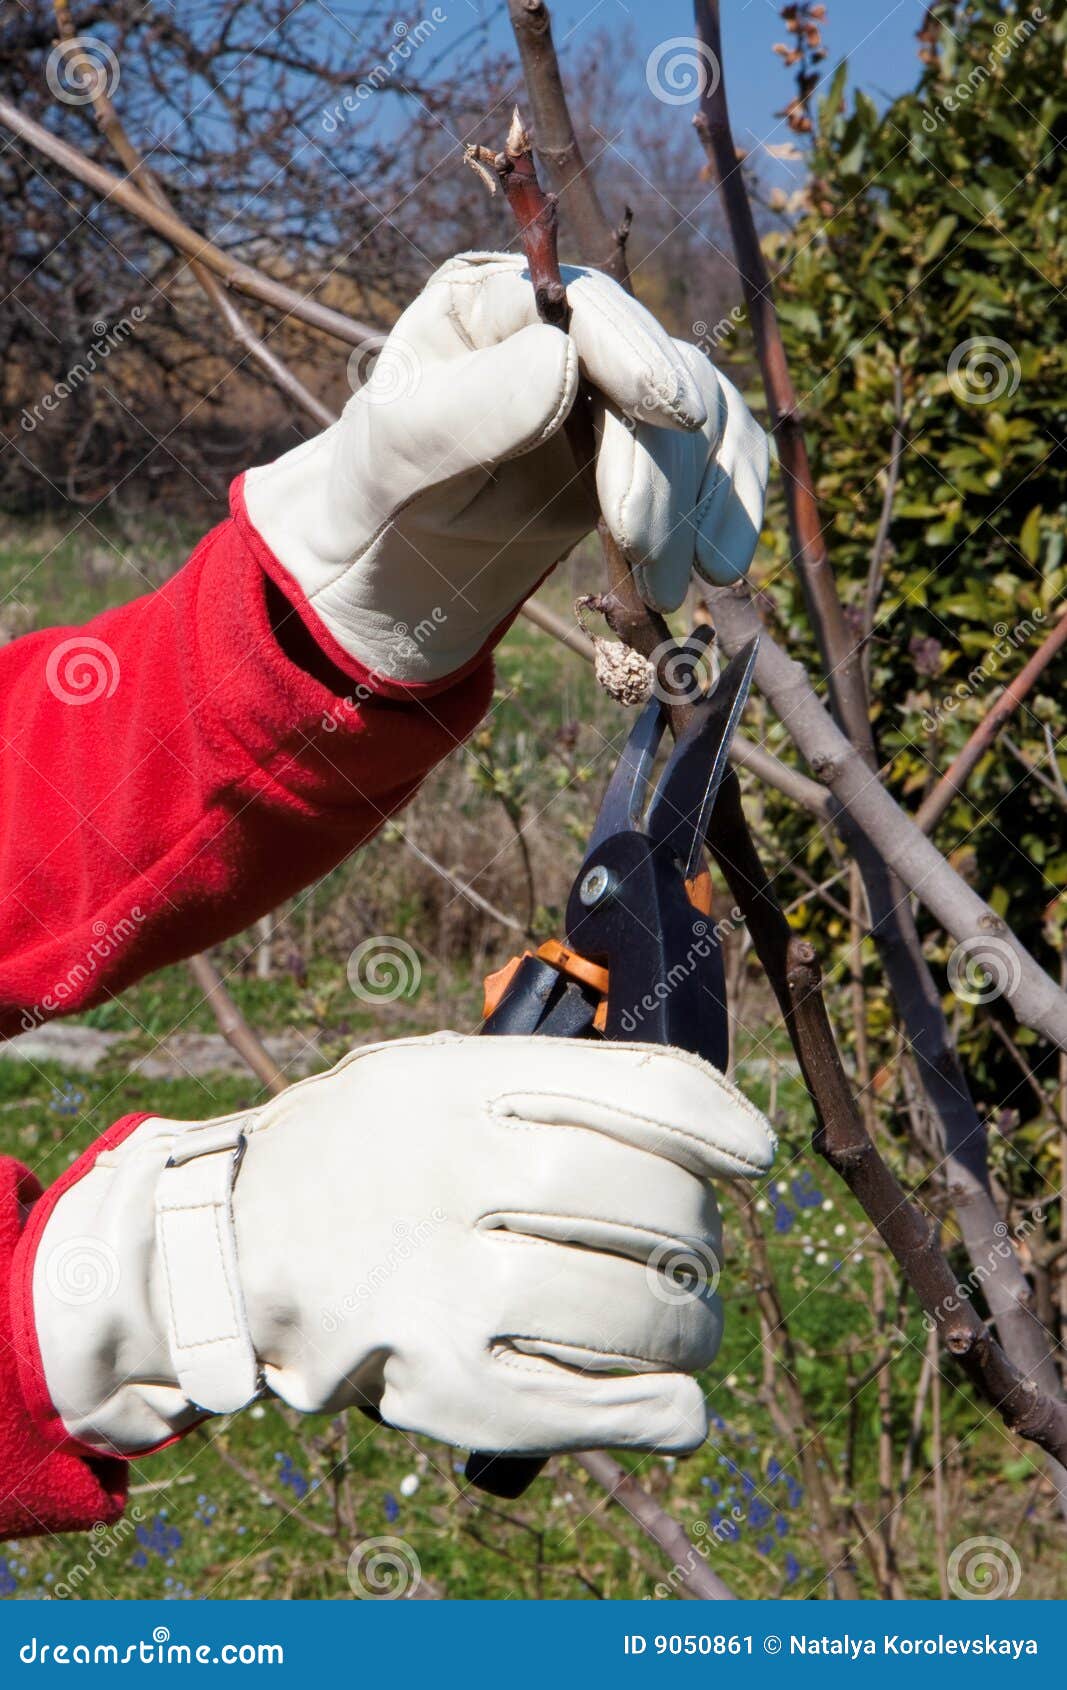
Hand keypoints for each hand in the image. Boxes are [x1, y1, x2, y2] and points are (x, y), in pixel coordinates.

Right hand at [35, 1035, 773, 1458]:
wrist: (225, 1247)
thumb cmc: (361, 1154)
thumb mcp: (431, 1075)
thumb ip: (546, 1086)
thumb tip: (703, 1129)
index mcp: (461, 1087)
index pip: (640, 1088)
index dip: (718, 1123)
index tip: (755, 1154)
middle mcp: (455, 1179)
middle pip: (651, 1205)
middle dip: (700, 1233)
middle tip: (696, 1248)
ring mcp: (445, 1289)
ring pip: (638, 1312)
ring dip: (693, 1325)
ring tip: (688, 1321)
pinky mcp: (443, 1389)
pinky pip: (597, 1410)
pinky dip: (662, 1412)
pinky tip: (676, 1402)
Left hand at [244, 252, 769, 683]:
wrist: (399, 565)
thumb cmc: (384, 495)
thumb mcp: (401, 452)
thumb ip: (470, 407)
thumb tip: (566, 358)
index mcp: (495, 300)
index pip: (585, 309)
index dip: (637, 354)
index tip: (672, 415)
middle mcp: (568, 327)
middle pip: (652, 373)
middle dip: (659, 469)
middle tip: (647, 558)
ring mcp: (617, 384)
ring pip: (700, 419)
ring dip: (697, 505)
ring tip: (671, 589)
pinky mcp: (650, 443)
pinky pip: (720, 456)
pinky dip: (731, 507)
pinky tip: (724, 566)